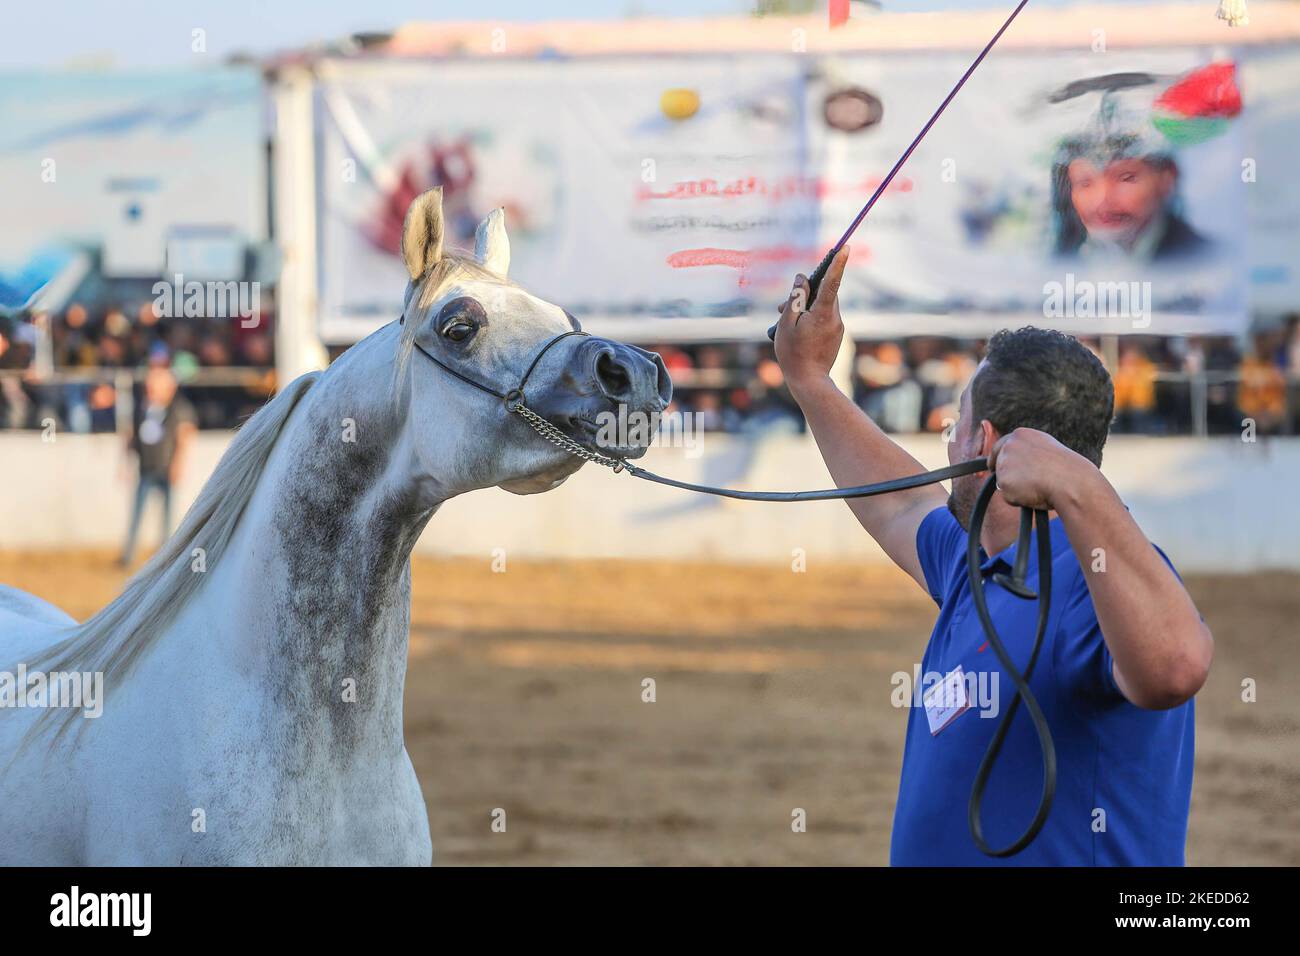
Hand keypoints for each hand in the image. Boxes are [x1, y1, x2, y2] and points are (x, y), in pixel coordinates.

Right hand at [771, 247, 849, 393]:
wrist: (809, 382)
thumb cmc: (793, 354)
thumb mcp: (786, 323)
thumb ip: (794, 299)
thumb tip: (801, 279)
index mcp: (823, 313)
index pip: (831, 282)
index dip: (837, 263)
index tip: (844, 247)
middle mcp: (835, 318)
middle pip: (823, 294)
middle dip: (805, 294)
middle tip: (782, 306)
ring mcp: (837, 327)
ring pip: (822, 306)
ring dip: (806, 308)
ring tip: (786, 320)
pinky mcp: (836, 335)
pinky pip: (824, 318)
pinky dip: (811, 318)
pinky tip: (798, 330)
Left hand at [987, 428, 1097, 511]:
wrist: (1071, 480)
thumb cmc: (1066, 469)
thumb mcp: (1046, 450)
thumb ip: (1029, 452)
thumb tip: (1021, 463)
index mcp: (1020, 435)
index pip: (999, 446)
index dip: (995, 459)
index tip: (990, 467)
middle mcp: (1008, 446)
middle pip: (998, 465)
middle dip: (1007, 476)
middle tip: (1025, 484)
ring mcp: (1004, 463)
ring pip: (1004, 482)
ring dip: (1017, 489)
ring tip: (1038, 487)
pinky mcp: (1003, 481)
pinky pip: (1008, 497)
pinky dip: (1018, 500)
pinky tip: (1033, 494)